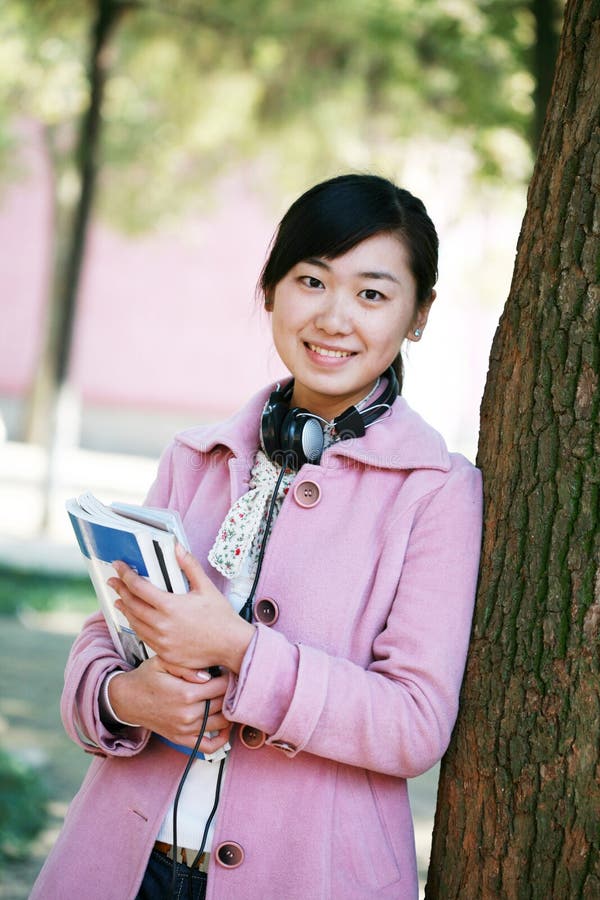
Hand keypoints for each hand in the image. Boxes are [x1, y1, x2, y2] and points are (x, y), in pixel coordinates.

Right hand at [108, 657, 231, 751]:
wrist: (127, 700)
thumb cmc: (146, 678)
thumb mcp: (162, 662)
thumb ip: (186, 666)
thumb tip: (208, 676)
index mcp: (185, 693)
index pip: (221, 686)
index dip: (230, 677)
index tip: (229, 671)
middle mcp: (188, 714)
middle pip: (223, 703)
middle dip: (231, 692)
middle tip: (233, 684)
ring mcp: (186, 729)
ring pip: (221, 722)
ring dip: (229, 711)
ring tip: (229, 699)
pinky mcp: (182, 739)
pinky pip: (209, 746)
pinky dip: (222, 739)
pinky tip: (225, 726)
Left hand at [109, 544, 254, 672]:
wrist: (231, 646)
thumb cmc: (221, 616)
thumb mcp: (206, 587)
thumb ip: (189, 566)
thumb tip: (176, 547)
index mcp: (171, 606)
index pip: (139, 588)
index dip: (126, 575)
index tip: (119, 566)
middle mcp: (162, 625)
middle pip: (132, 605)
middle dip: (120, 590)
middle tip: (113, 581)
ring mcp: (162, 641)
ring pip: (135, 623)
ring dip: (125, 609)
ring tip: (120, 600)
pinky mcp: (164, 653)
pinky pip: (144, 637)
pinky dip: (137, 625)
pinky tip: (136, 620)